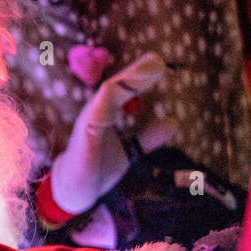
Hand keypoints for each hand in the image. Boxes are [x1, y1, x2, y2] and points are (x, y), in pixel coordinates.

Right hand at [51, 52, 176, 214]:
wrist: (77, 191)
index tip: (161, 64)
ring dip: (131, 77)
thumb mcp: (130, 150)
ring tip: (152, 66)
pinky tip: (127, 84)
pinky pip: (100, 106)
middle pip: (118, 84)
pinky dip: (114, 93)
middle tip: (158, 59)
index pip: (124, 89)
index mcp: (106, 112)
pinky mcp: (86, 128)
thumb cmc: (98, 168)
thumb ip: (148, 138)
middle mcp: (97, 110)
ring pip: (110, 90)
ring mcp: (90, 118)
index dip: (141, 76)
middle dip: (137, 71)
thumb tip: (173, 123)